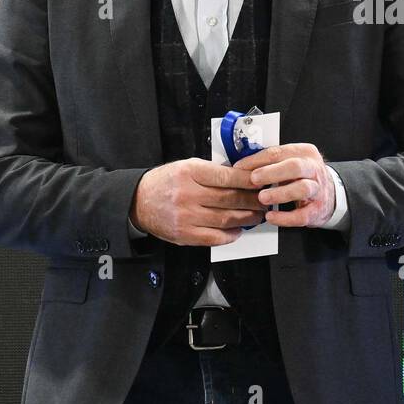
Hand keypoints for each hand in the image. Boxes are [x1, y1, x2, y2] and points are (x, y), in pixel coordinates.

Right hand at [130, 158, 265, 245]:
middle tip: (264, 200)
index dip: (249, 181)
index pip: (227, 177)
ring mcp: (186, 216)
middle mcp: (188, 194)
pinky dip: (230, 235)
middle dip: (252, 200)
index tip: (261, 182)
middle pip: (230, 199)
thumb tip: (243, 178)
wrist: (139, 201)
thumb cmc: (166, 182)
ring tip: (256, 215)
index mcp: (190, 172)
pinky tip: (238, 230)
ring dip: (246, 218)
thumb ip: (212, 172)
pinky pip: (214, 237)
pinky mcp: (184, 234)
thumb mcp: (187, 166)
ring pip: (226, 219)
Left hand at [232, 143, 335, 228]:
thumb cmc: (304, 177)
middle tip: (254, 179)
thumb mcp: (291, 162)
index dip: (257, 159)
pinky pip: (302, 215)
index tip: (241, 167)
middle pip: (295, 167)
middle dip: (272, 172)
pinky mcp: (317, 210)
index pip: (279, 152)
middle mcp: (313, 169)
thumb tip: (242, 166)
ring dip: (280, 193)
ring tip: (262, 198)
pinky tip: (271, 217)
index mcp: (305, 153)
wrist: (329, 195)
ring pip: (302, 189)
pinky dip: (285, 217)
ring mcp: (317, 190)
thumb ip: (271, 162)